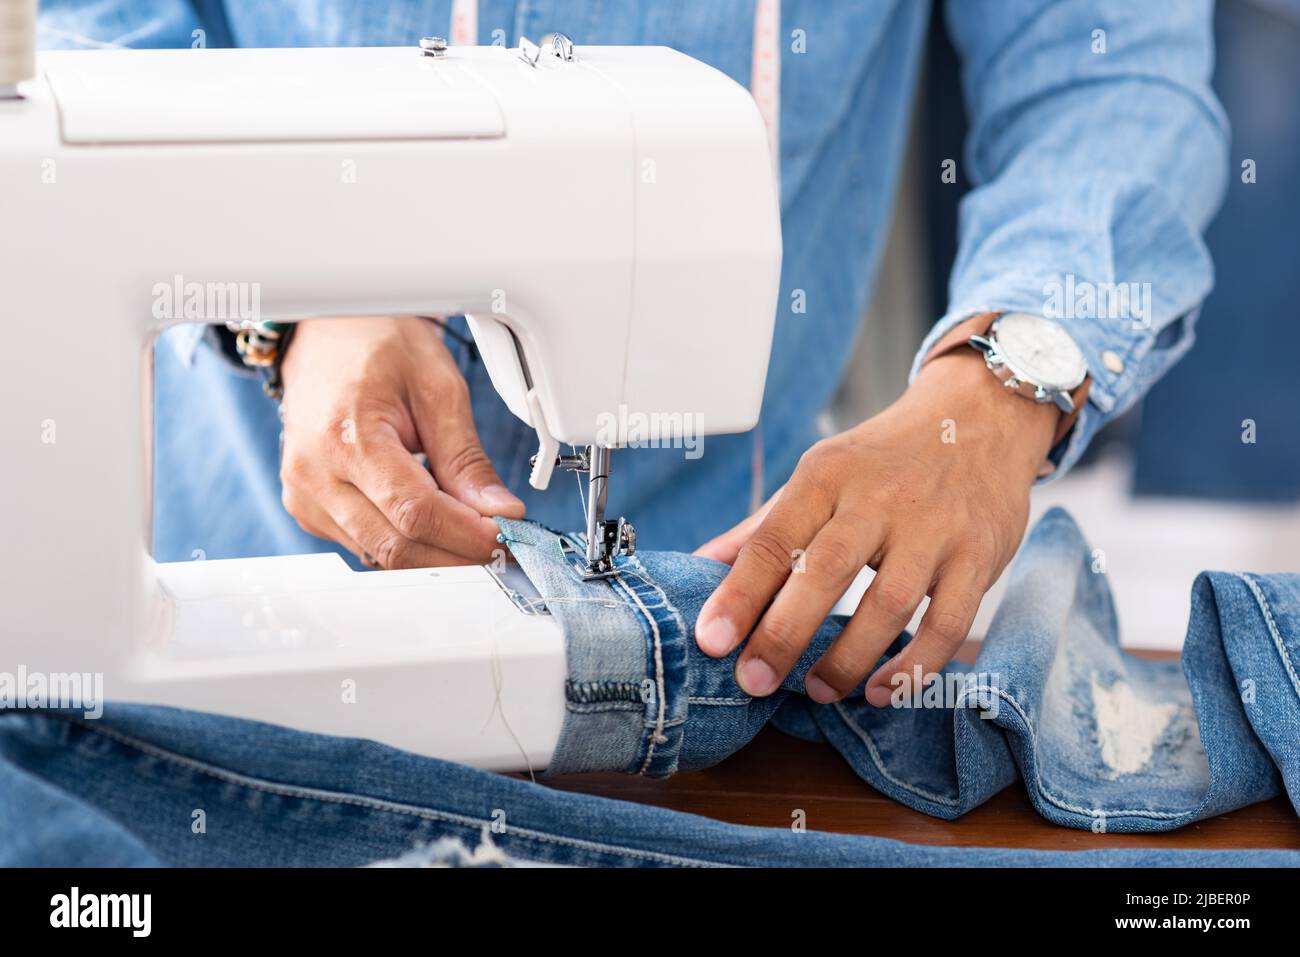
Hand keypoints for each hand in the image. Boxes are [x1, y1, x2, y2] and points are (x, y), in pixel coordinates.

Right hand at [277, 316, 523, 567]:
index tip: (506, 537)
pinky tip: (431, 518)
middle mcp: (315, 475)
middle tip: (500, 542)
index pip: (416, 513)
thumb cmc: (377, 347)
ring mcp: (305, 496)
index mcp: (347, 438)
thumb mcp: (438, 388)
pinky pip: (365, 545)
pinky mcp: (307, 509)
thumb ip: (466, 457)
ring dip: (434, 552)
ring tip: (470, 528)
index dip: (467, 535)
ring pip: (381, 555)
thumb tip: (498, 510)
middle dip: (457, 552)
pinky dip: (405, 541)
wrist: (325, 333)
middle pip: (397, 546)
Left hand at [693, 348, 1058, 704]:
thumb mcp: (819, 476)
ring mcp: (935, 529)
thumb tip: (697, 565)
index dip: (738, 594)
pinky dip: (913, 667)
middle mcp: (880, 499)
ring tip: (816, 690)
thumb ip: (762, 527)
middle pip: (826, 571)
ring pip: (889, 604)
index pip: (774, 539)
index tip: (710, 641)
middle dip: (784, 633)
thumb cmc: (883, 461)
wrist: (981, 418)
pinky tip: (879, 690)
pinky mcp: (979, 557)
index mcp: (827, 475)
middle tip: (754, 680)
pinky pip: (948, 624)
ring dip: (848, 658)